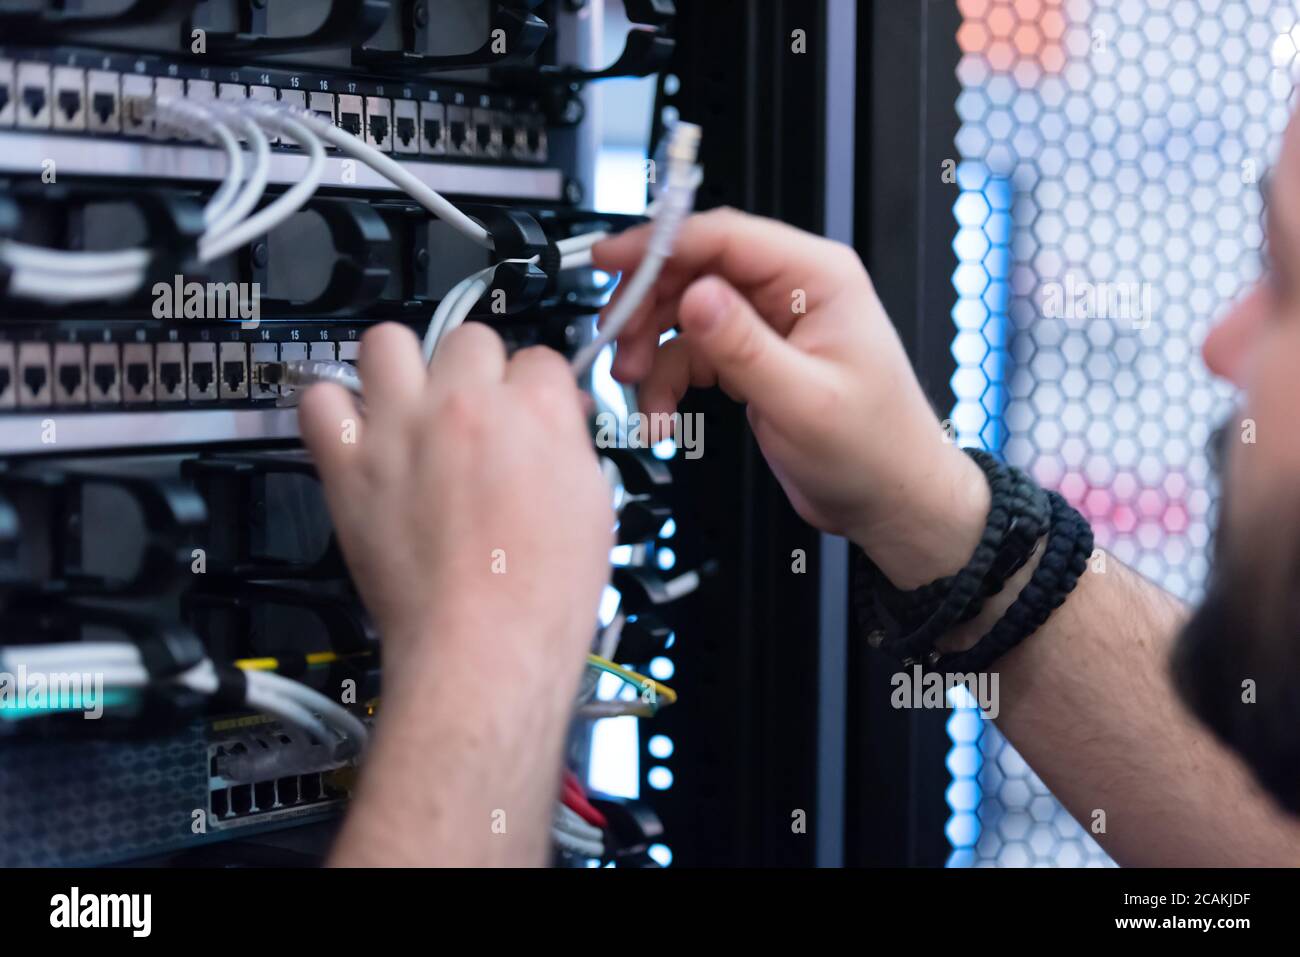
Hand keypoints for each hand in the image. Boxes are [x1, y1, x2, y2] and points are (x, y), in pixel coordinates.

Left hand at [299, 323, 612, 865]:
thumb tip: (558, 425)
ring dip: (402, 366)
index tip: (528, 410)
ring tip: (410, 401)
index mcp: (537, 410)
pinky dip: (332, 410)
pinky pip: (319, 401)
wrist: (485, 648)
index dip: (535, 387)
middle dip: (476, 369)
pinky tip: (354, 432)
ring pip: (387, 340)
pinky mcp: (349, 464)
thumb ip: (570, 446)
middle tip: (474, 411)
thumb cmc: (541, 596)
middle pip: (468, 338)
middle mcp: (466, 404)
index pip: (539, 358)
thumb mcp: (592, 505)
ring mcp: (401, 428)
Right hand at [594, 207, 986, 587]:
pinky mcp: (752, 356)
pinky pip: (690, 354)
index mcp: (817, 277)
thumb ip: (743, 346)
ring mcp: (769, 323)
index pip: (724, 237)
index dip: (660, 244)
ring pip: (684, 315)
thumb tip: (696, 296)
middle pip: (694, 271)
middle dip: (648, 311)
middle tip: (620, 350)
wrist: (890, 500)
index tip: (612, 262)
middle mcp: (791, 290)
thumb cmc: (875, 450)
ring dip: (652, 354)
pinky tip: (661, 417)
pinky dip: (667, 384)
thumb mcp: (803, 399)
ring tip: (640, 394)